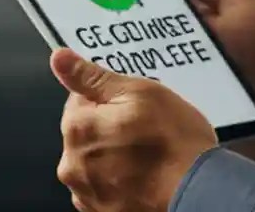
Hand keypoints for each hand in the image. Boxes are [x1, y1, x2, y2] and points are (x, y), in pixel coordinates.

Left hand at [52, 48, 215, 211]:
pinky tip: (145, 176)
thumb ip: (94, 77)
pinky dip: (120, 181)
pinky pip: (105, 187)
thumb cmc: (173, 141)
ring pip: (95, 162)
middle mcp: (72, 163)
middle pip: (87, 133)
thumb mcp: (141, 93)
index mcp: (78, 127)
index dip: (110, 98)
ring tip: (150, 156)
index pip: (80, 99)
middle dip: (111, 129)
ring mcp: (86, 192)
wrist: (195, 191)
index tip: (134, 105)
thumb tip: (59, 58)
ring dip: (114, 157)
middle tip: (147, 130)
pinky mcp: (101, 211)